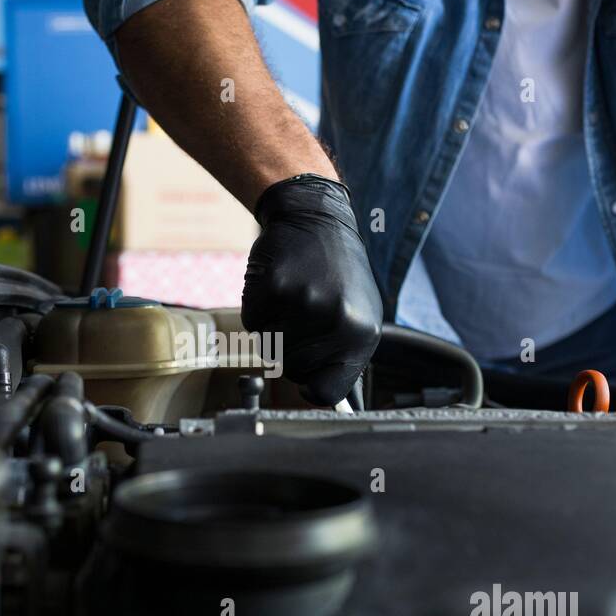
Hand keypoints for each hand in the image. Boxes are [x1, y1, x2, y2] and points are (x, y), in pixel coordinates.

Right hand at [241, 174, 382, 405]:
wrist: (317, 219)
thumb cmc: (338, 271)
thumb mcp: (358, 315)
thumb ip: (343, 356)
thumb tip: (322, 396)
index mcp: (362, 334)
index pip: (327, 392)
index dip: (311, 384)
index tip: (308, 374)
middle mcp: (336, 322)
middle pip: (293, 371)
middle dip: (292, 349)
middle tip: (303, 314)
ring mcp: (305, 305)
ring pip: (269, 348)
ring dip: (273, 328)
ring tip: (292, 298)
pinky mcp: (275, 289)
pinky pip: (252, 322)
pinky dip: (257, 308)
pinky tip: (277, 284)